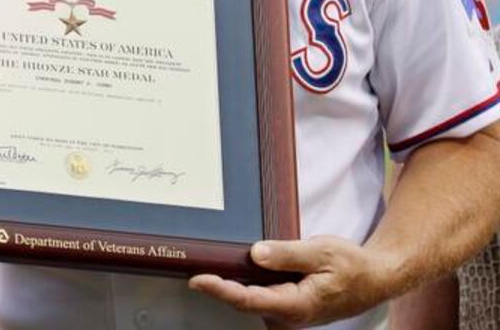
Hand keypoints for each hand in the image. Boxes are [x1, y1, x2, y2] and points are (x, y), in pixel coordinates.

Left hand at [188, 236, 390, 328]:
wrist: (374, 278)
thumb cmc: (352, 266)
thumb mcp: (321, 252)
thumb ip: (288, 254)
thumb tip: (256, 253)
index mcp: (296, 305)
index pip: (248, 300)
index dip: (220, 290)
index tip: (198, 280)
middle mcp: (288, 314)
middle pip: (243, 301)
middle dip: (217, 287)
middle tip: (191, 267)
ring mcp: (286, 311)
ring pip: (249, 298)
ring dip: (228, 285)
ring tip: (205, 266)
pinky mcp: (286, 304)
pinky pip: (259, 294)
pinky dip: (243, 283)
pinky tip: (230, 268)